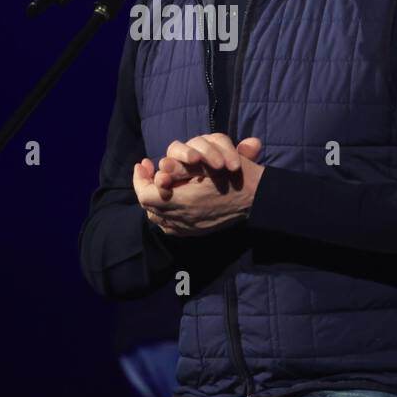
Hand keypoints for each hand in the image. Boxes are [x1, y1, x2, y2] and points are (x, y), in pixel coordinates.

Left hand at [131, 134, 263, 236]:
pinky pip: (170, 226)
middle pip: (149, 207)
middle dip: (145, 188)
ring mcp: (188, 228)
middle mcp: (182, 219)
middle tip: (148, 171)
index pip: (146, 195)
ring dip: (153, 201)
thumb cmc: (233, 176)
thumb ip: (180, 167)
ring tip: (157, 184)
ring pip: (158, 218)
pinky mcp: (195, 232)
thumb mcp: (207, 165)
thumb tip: (161, 166)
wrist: (256, 198)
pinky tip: (170, 200)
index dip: (140, 179)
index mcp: (183, 201)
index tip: (142, 164)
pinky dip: (164, 213)